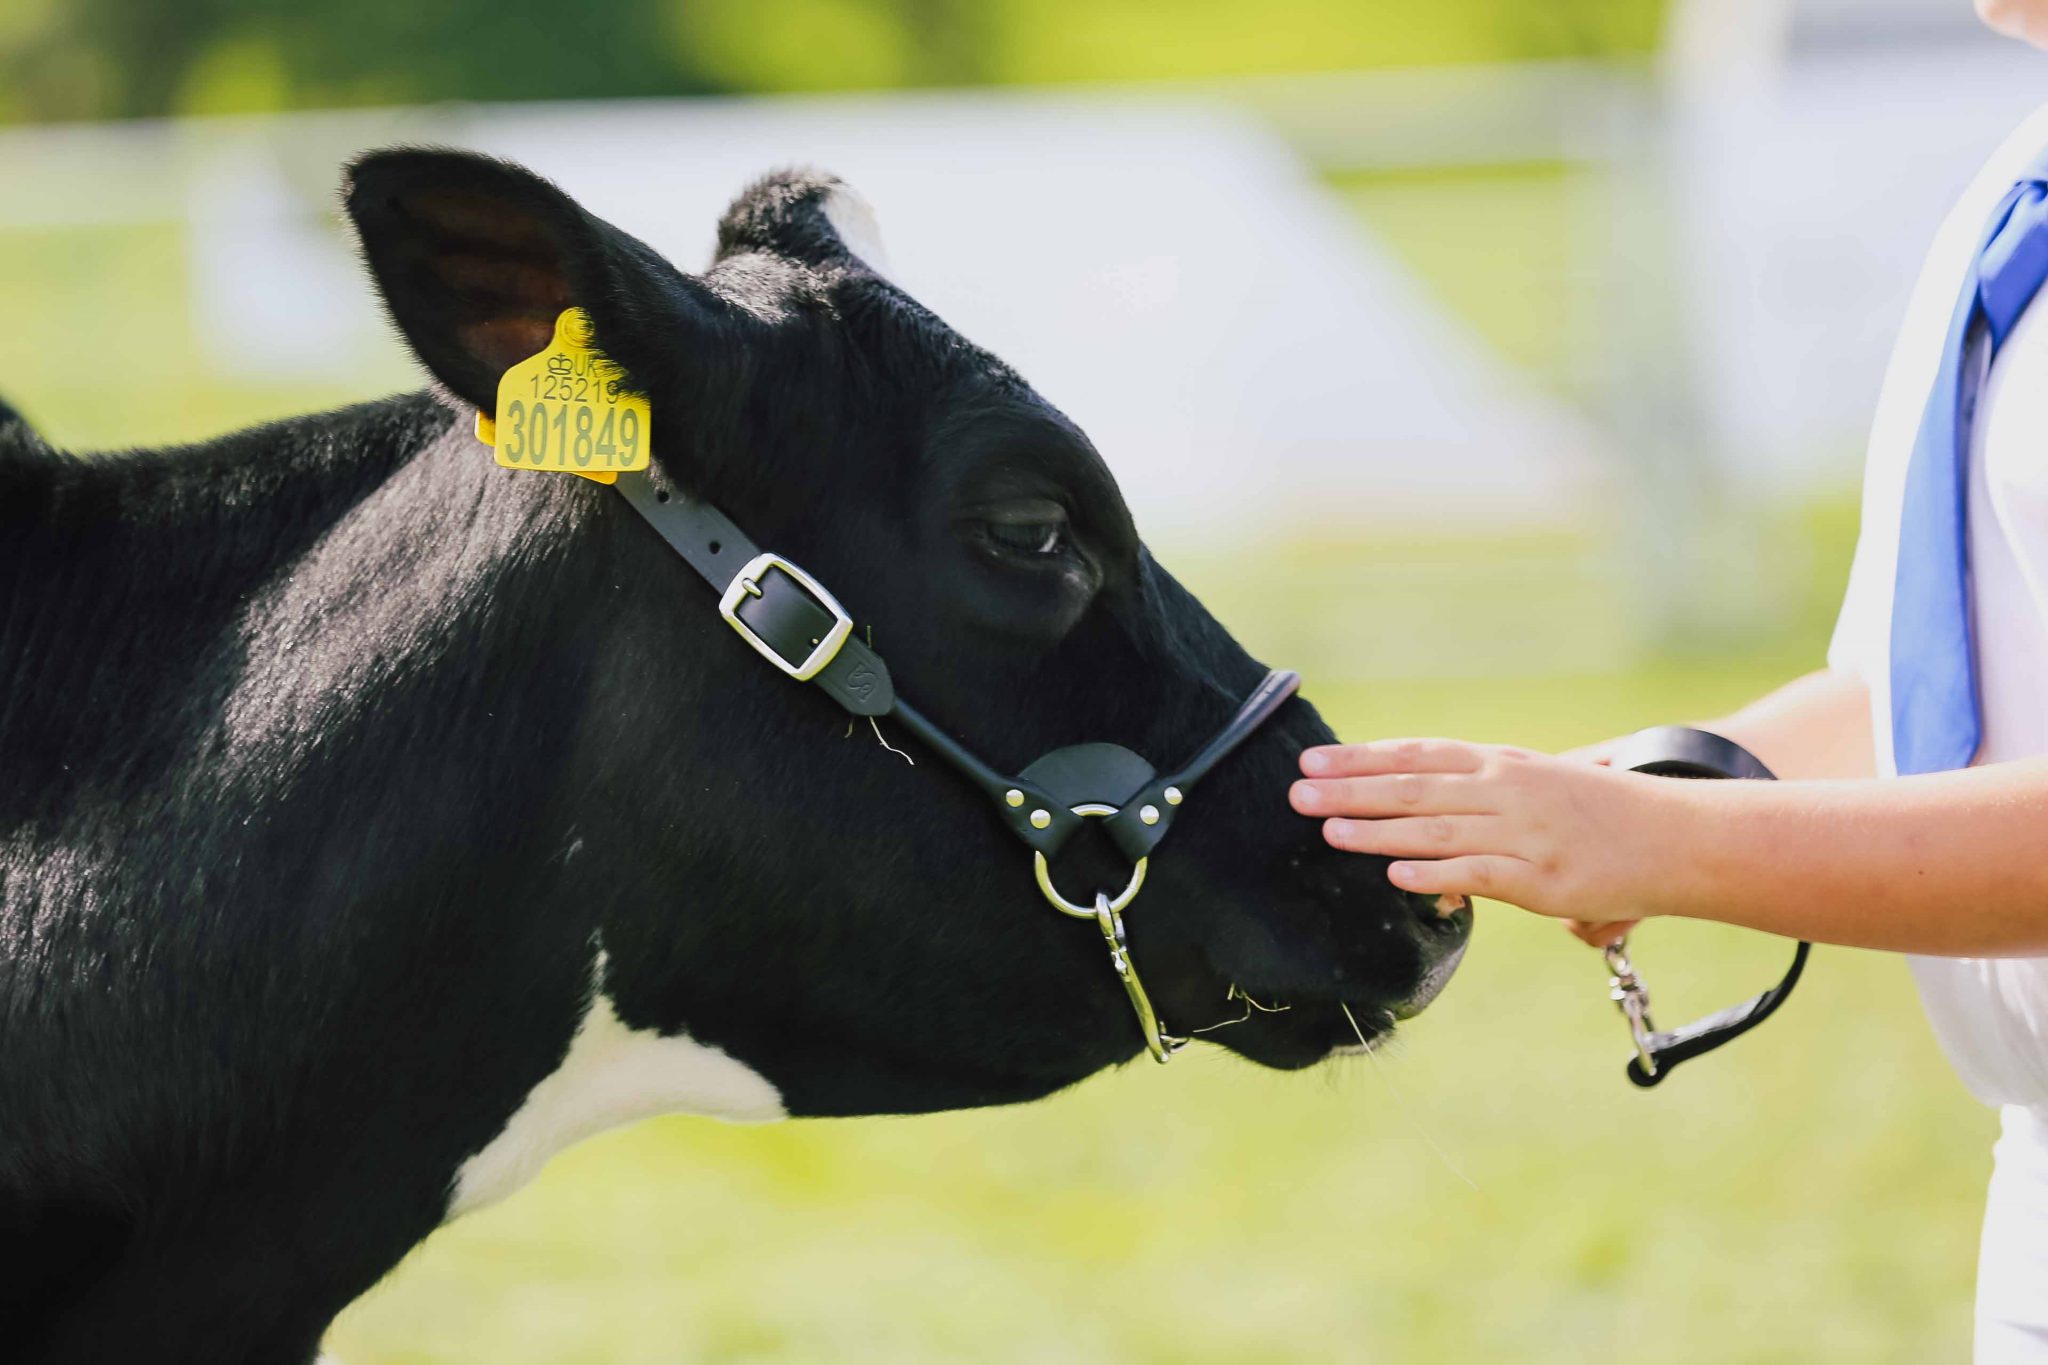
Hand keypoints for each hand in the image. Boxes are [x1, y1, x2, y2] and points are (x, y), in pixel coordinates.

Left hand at [1290, 739, 1695, 927]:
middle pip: (1414, 788)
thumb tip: (1422, 826)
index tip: (1314, 759)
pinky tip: (1395, 873)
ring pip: (1436, 829)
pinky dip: (1435, 872)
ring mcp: (1523, 834)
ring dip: (1376, 829)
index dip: (1363, 757)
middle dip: (1351, 789)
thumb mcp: (1538, 787)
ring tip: (1328, 829)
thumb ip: (1480, 799)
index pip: (1418, 755)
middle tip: (1297, 791)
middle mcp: (1506, 791)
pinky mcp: (1542, 881)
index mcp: (1501, 764)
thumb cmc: (1603, 815)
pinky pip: (1478, 874)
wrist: (1678, 838)